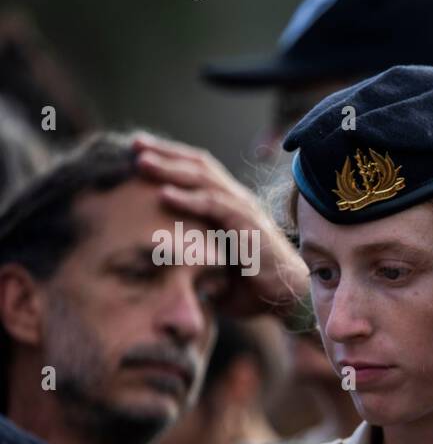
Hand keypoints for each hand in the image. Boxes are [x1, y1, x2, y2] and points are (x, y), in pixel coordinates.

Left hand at [132, 132, 307, 314]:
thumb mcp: (214, 266)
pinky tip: (164, 194)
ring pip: (204, 179)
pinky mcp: (249, 225)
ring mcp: (244, 209)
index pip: (198, 171)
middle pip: (199, 165)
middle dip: (165, 153)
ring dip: (171, 169)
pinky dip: (189, 199)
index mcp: (230, 205)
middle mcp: (237, 200)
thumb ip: (191, 258)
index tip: (137, 152)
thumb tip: (160, 264)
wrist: (288, 298)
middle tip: (134, 145)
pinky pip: (216, 205)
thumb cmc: (251, 285)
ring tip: (141, 163)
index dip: (170, 158)